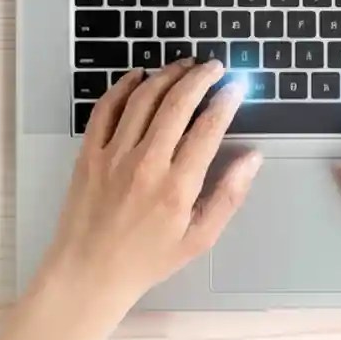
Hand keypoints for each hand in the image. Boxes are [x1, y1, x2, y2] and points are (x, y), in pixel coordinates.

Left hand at [0, 58, 259, 339]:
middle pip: (177, 103)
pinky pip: (106, 109)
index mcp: (177, 187)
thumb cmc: (147, 260)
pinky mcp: (89, 154)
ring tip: (184, 66)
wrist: (88, 273)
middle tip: (214, 68)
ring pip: (143, 98)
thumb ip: (229, 196)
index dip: (226, 101)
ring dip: (167, 75)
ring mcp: (113, 156)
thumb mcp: (199, 238)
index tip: (236, 87)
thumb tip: (252, 158)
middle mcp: (146, 164)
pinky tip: (138, 76)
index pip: (208, 128)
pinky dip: (123, 87)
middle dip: (200, 78)